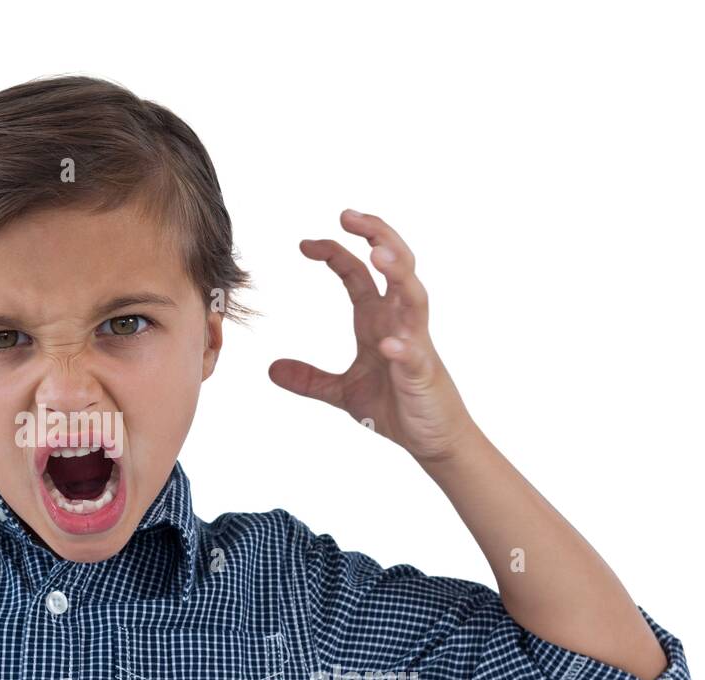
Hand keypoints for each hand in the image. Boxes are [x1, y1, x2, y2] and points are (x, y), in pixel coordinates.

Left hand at [269, 209, 475, 463]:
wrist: (432, 439)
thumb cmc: (396, 406)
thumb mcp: (342, 392)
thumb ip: (309, 379)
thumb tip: (272, 370)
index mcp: (378, 319)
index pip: (358, 273)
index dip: (334, 253)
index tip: (304, 243)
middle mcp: (399, 322)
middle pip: (395, 265)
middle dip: (376, 236)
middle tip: (348, 215)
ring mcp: (415, 344)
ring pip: (413, 296)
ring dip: (398, 273)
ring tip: (378, 255)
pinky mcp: (423, 374)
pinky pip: (414, 355)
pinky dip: (403, 348)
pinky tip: (388, 345)